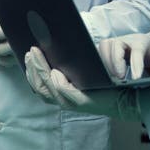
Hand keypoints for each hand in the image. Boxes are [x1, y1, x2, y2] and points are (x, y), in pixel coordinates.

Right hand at [24, 47, 139, 119]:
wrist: (122, 96)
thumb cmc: (100, 82)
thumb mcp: (79, 73)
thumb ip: (66, 66)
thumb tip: (54, 47)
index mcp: (59, 94)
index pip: (37, 85)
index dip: (30, 71)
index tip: (27, 54)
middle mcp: (61, 100)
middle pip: (39, 86)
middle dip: (33, 68)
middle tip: (30, 51)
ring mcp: (69, 103)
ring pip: (48, 88)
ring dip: (40, 71)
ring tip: (37, 55)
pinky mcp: (80, 102)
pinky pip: (63, 91)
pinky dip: (57, 81)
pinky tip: (54, 70)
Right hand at [98, 30, 149, 79]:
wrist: (142, 46)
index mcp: (139, 40)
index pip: (137, 51)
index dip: (136, 64)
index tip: (136, 78)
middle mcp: (124, 39)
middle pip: (116, 46)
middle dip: (116, 62)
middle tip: (120, 77)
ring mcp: (113, 41)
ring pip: (104, 47)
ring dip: (106, 62)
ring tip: (112, 76)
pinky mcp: (105, 47)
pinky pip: (98, 52)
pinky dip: (100, 62)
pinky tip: (105, 73)